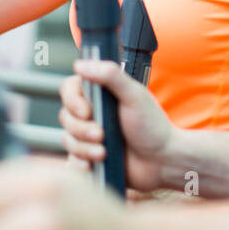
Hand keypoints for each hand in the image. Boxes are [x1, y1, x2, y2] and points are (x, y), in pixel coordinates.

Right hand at [58, 59, 173, 192]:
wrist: (162, 161)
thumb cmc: (153, 126)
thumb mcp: (135, 96)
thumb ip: (111, 75)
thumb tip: (82, 63)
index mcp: (100, 94)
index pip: (69, 89)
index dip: (72, 100)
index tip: (87, 111)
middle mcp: (92, 113)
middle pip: (66, 117)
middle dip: (82, 129)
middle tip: (101, 134)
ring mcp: (89, 136)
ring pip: (68, 140)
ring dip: (84, 148)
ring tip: (104, 153)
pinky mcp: (89, 157)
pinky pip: (72, 160)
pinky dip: (81, 164)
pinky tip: (94, 165)